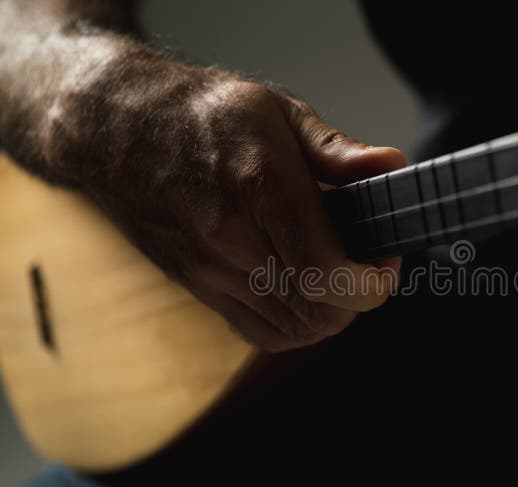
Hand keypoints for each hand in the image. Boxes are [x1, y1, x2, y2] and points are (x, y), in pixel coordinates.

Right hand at [53, 66, 405, 351]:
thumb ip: (338, 150)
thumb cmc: (199, 113)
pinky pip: (259, 332)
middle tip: (368, 262)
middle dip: (359, 297)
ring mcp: (209, 270)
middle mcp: (231, 239)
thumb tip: (392, 169)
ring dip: (330, 313)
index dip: (372, 283)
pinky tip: (302, 290)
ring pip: (293, 331)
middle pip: (318, 313)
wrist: (113, 130)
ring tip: (337, 272)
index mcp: (259, 188)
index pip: (328, 272)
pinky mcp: (197, 286)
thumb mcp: (277, 112)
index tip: (386, 259)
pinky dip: (294, 325)